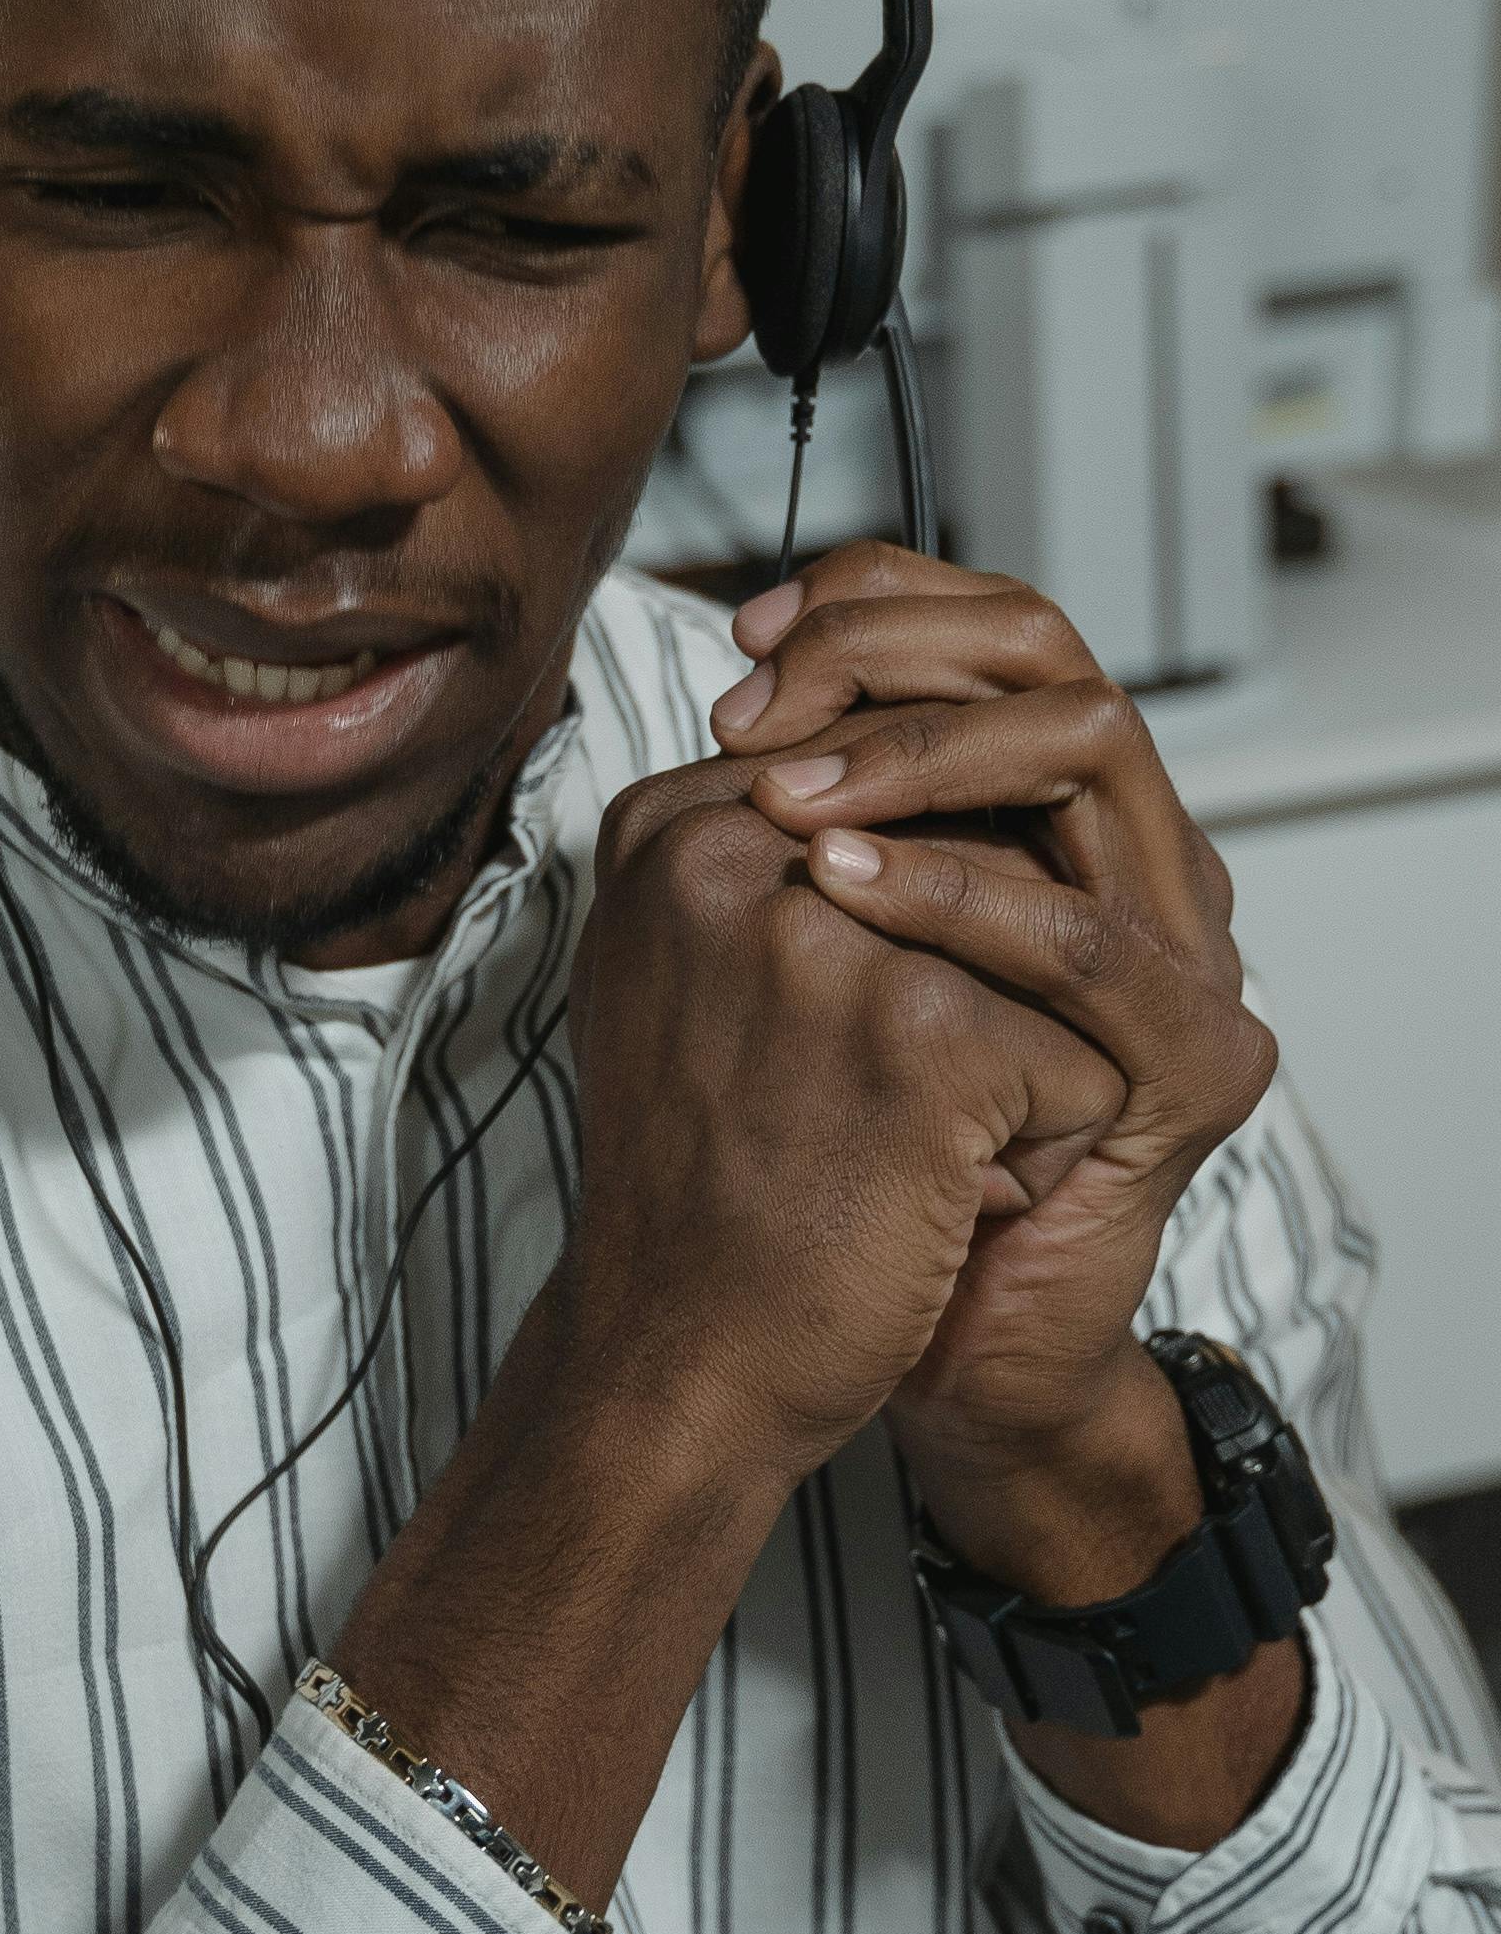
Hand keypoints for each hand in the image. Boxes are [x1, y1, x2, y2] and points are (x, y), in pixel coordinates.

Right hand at [556, 742, 1126, 1497]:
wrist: (682, 1371)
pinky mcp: (924, 1033)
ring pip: (1045, 944)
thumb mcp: (694, 978)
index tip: (854, 1039)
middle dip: (979, 987)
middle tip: (870, 1108)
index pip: (883, 782)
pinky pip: (1080, 1054)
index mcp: (669, 826)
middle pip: (977, 848)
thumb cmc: (707, 1186)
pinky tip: (948, 1197)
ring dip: (1019, 1058)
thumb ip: (770, 860)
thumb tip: (916, 773)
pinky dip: (1048, 1144)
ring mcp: (829, 935)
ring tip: (914, 1146)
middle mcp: (734, 850)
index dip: (929, 918)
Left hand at [709, 545, 1275, 1560]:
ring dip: (920, 754)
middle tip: (755, 706)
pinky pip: (1082, 940)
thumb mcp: (800, 933)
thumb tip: (739, 675)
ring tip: (784, 800)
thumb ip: (809, 810)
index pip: (1002, 627)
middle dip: (894, 655)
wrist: (886, 1331)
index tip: (747, 636)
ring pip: (1086, 754)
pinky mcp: (1193, 1062)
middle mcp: (1142, 853)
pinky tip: (835, 889)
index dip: (879, 602)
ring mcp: (1188, 951)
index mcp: (1057, 813)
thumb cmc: (826, 1134)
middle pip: (1053, 656)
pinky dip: (955, 895)